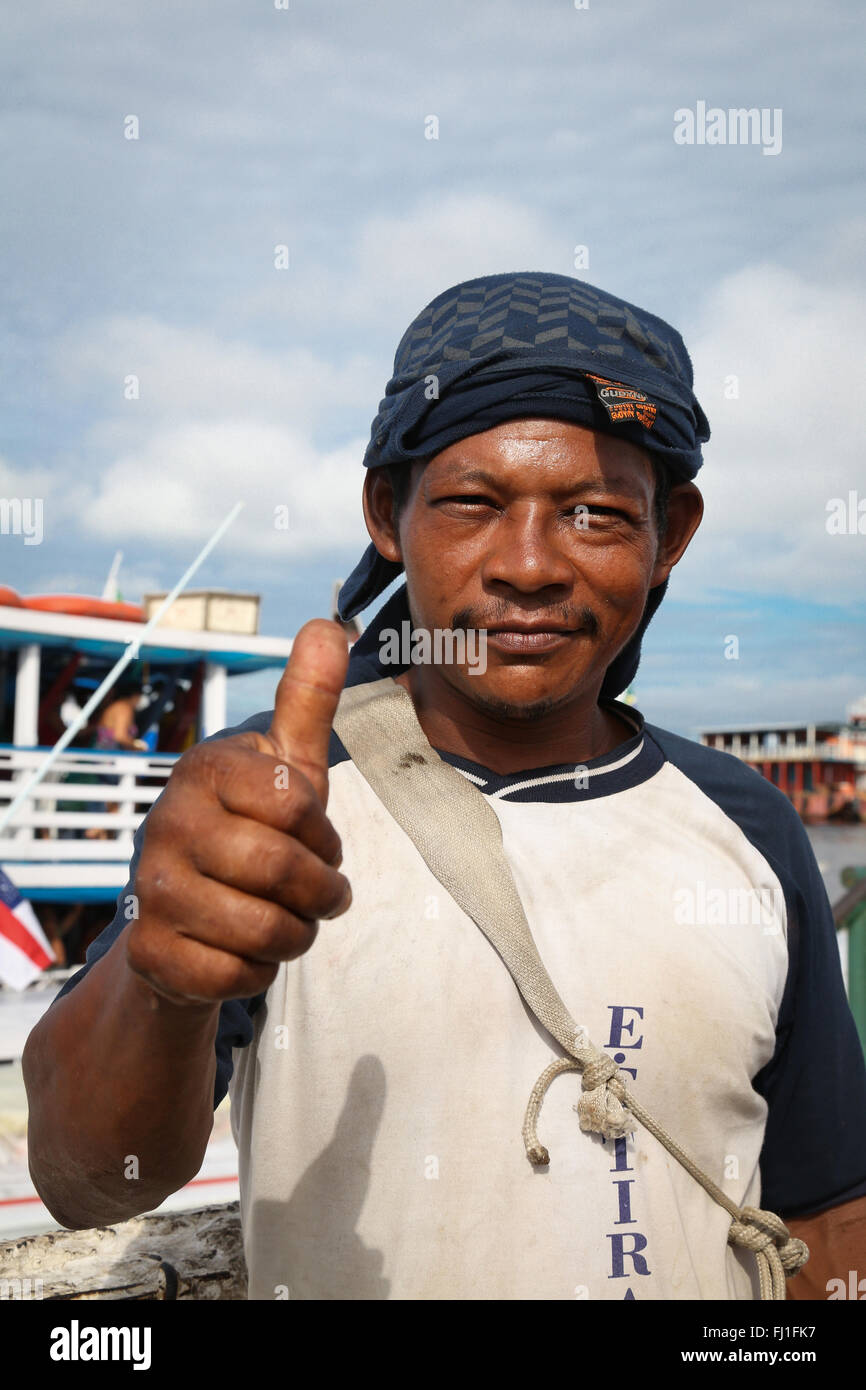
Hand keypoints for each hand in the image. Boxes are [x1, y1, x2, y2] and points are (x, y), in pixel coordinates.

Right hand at [127, 619, 350, 1004]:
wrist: (186, 913)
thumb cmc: (251, 829)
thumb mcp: (286, 766)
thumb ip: (307, 700)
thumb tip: (329, 624)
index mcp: (205, 770)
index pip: (298, 805)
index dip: (325, 835)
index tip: (317, 840)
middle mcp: (166, 824)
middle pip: (283, 869)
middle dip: (321, 892)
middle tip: (323, 895)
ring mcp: (150, 891)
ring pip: (264, 929)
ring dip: (296, 935)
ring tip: (290, 922)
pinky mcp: (149, 954)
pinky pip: (235, 976)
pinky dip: (260, 972)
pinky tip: (246, 951)